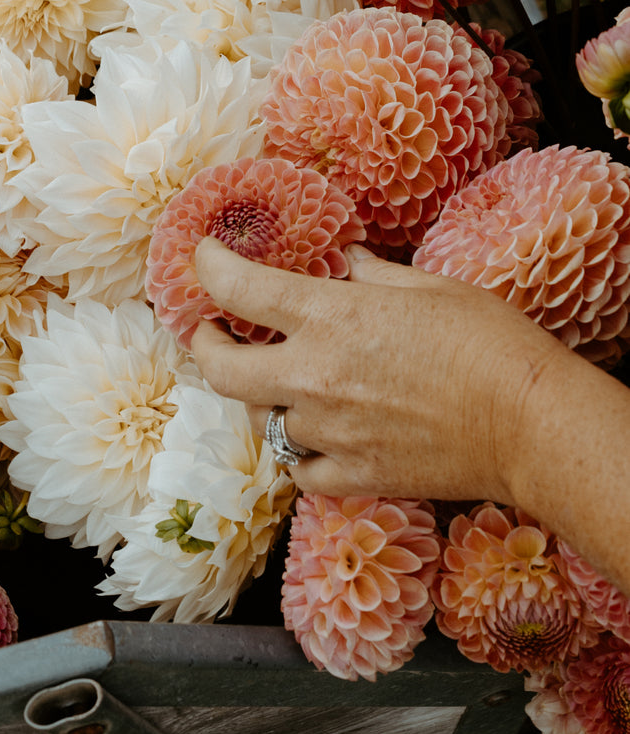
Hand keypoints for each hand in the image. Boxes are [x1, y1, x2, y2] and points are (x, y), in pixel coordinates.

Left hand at [190, 238, 571, 503]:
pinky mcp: (354, 477)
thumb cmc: (487, 342)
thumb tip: (347, 264)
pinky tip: (311, 433)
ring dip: (259, 396)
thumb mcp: (425, 285)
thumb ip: (372, 275)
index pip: (236, 287)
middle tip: (214, 331)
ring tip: (277, 380)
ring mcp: (330, 433)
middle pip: (219, 367)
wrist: (530, 424)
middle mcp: (314, 376)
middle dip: (206, 343)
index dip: (208, 265)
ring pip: (259, 420)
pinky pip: (298, 469)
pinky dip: (296, 450)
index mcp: (328, 317)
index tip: (205, 257)